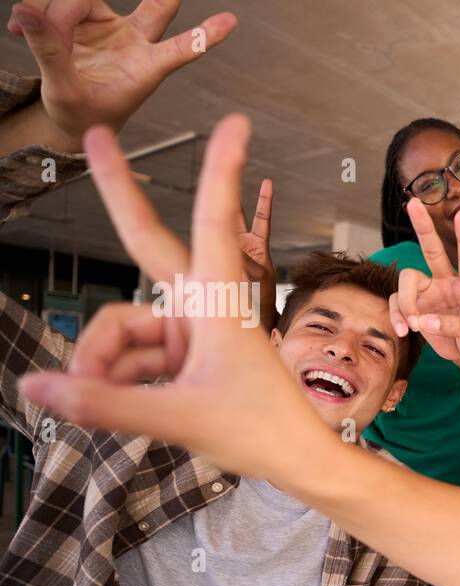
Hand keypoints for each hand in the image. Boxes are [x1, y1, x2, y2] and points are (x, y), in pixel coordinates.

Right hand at [7, 0, 236, 148]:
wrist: (70, 115)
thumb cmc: (82, 114)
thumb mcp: (65, 92)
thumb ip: (51, 54)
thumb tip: (27, 12)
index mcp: (147, 69)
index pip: (183, 50)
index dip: (204, 36)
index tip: (233, 22)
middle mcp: (136, 42)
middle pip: (158, 5)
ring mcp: (112, 26)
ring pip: (82, 0)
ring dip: (53, 13)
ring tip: (28, 35)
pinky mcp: (88, 16)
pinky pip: (59, 2)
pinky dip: (37, 14)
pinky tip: (20, 29)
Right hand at [17, 115, 327, 479]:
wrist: (298, 462)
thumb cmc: (259, 431)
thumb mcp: (179, 418)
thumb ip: (105, 404)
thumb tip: (36, 387)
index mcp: (219, 303)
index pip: (211, 222)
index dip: (219, 171)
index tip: (235, 123)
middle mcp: (203, 305)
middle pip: (146, 244)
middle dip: (119, 193)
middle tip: (91, 135)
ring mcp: (191, 328)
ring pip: (123, 325)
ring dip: (106, 362)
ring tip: (106, 403)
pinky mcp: (184, 352)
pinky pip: (132, 354)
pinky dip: (119, 379)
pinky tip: (116, 406)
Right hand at [388, 197, 459, 362]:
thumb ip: (455, 327)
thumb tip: (423, 321)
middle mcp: (446, 282)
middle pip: (432, 250)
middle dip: (423, 227)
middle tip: (413, 202)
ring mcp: (428, 292)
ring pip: (406, 281)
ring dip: (404, 303)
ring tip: (412, 326)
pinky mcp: (414, 306)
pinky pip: (397, 304)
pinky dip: (396, 317)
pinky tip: (403, 331)